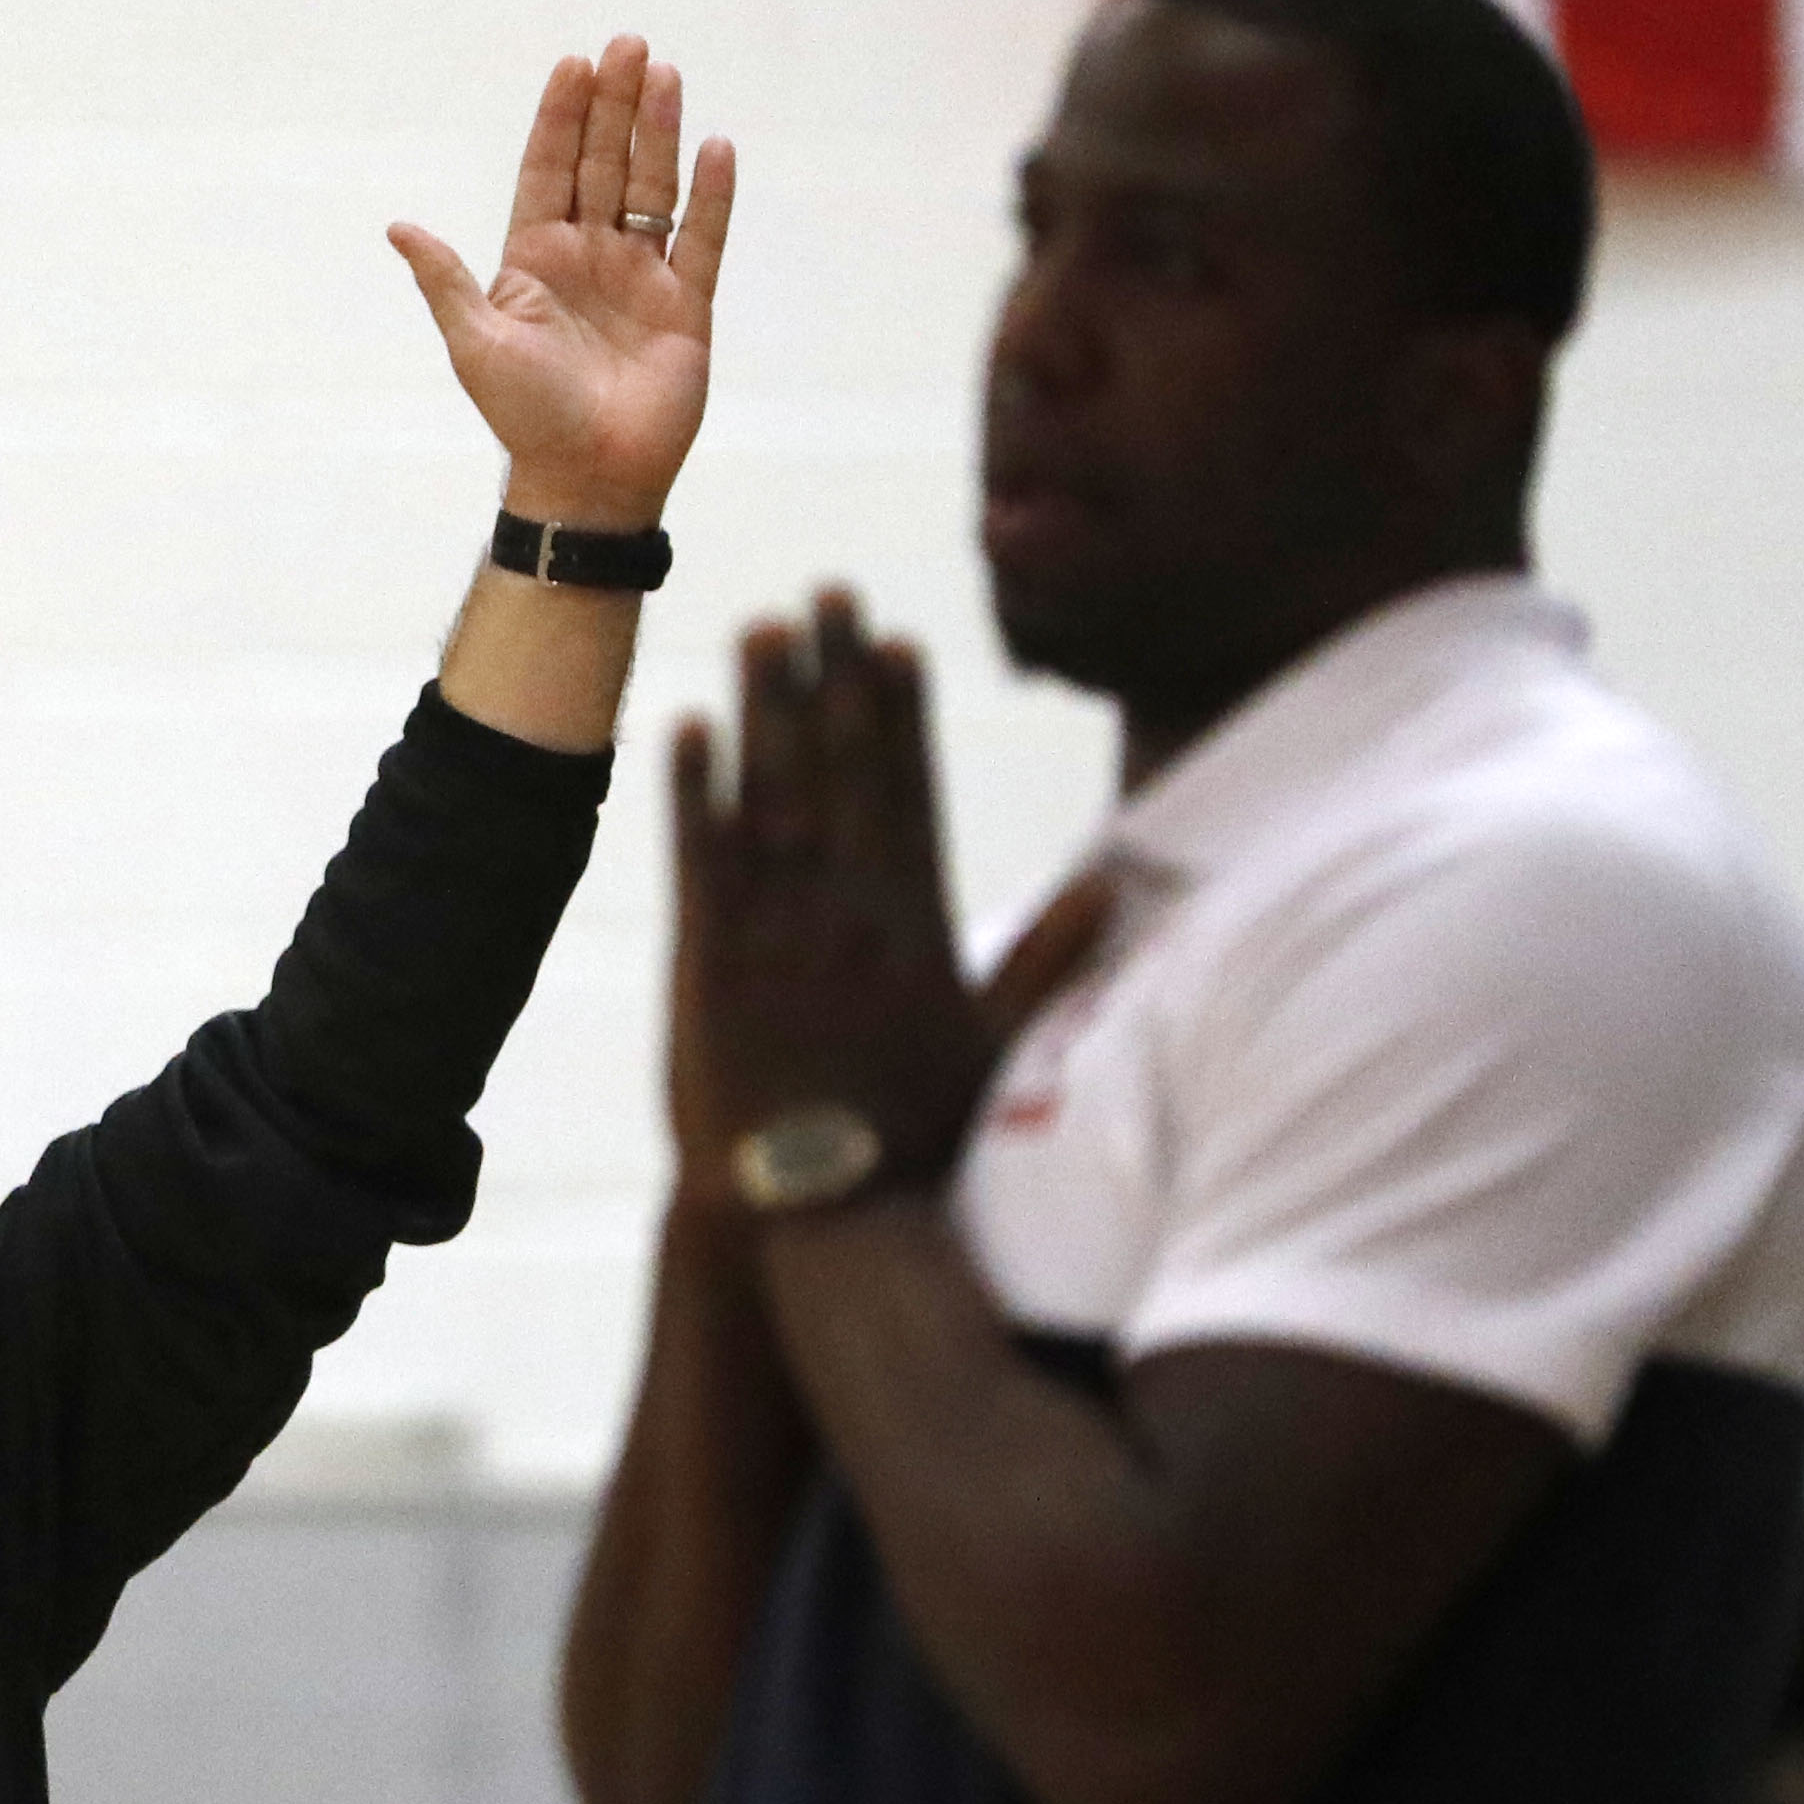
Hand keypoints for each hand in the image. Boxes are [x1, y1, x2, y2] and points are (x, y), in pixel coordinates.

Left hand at [393, 37, 733, 530]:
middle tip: (628, 45)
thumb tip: (399, 227)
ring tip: (665, 73)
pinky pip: (700, 240)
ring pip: (652, 188)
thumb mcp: (475, 343)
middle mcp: (588, 258)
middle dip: (614, 106)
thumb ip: (446, 281)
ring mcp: (639, 279)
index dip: (560, 119)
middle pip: (603, 164)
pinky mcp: (685, 307)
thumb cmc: (523, 417)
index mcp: (534, 260)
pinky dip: (709, 197)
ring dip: (659, 132)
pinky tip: (715, 149)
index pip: (548, 171)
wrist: (585, 480)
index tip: (572, 65)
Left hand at [670, 596, 1110, 1200]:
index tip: (896, 639)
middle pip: (842, 769)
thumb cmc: (914, 1134)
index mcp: (917, 922)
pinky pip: (699, 860)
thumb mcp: (1000, 1045)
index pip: (911, 790)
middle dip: (832, 677)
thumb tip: (1116, 885)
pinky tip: (686, 727)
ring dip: (763, 708)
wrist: (822, 1210)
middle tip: (822, 593)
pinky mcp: (710, 963)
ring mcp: (776, 932)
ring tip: (759, 627)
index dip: (902, 710)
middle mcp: (850, 912)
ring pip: (769, 794)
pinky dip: (690, 792)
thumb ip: (1048, 957)